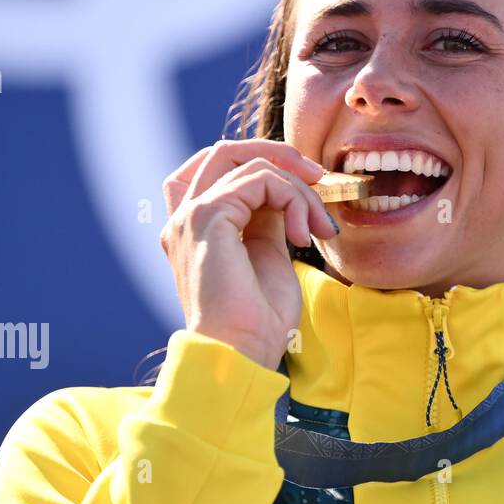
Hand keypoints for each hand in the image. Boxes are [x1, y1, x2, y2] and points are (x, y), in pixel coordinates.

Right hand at [158, 139, 336, 369]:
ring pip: (251, 164)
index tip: (304, 180)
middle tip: (318, 178)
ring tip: (317, 228)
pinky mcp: (207, 217)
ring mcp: (191, 216)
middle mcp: (184, 218)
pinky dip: (293, 198)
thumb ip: (268, 219)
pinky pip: (261, 180)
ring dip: (299, 189)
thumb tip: (288, 191)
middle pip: (225, 152)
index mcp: (195, 228)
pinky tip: (303, 234)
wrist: (242, 351)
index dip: (260, 159)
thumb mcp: (268, 254)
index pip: (217, 167)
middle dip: (279, 155)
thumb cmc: (257, 318)